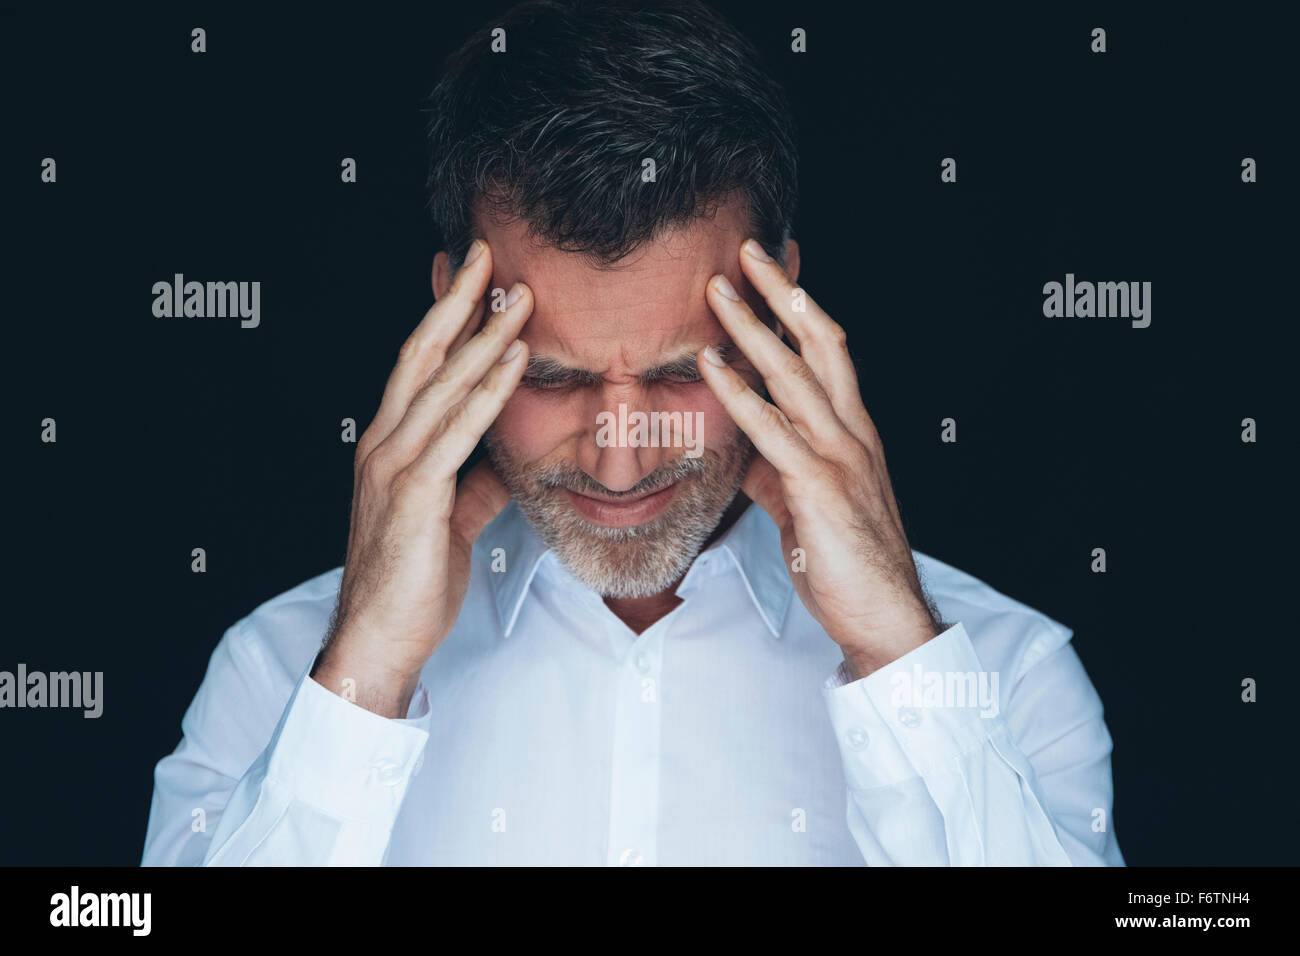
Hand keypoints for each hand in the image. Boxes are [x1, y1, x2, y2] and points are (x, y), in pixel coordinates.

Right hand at [312, 240, 531, 715]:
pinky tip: (516, 362)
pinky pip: (458, 431)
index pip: (417, 367)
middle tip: (490, 254)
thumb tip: (505, 462)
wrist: (380, 639)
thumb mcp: (451, 520)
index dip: (444, 319)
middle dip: (457, 302)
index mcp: (389, 446)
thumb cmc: (413, 581)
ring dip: (484, 335)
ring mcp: (395, 465)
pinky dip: (488, 392)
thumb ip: (475, 484)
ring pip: (441, 384)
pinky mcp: (415, 494)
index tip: (473, 279)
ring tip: (519, 295)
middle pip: (422, 355)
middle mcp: (384, 444)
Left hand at [698, 239, 941, 679]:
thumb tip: (745, 452)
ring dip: (752, 328)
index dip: (801, 311)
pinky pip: (773, 429)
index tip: (772, 274)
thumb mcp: (807, 506)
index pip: (829, 354)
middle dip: (782, 294)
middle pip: (819, 344)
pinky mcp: (819, 486)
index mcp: (854, 433)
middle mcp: (853, 432)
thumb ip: (777, 472)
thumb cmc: (847, 562)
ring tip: (717, 291)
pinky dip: (740, 394)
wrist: (884, 617)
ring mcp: (840, 455)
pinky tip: (712, 367)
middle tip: (748, 251)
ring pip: (794, 375)